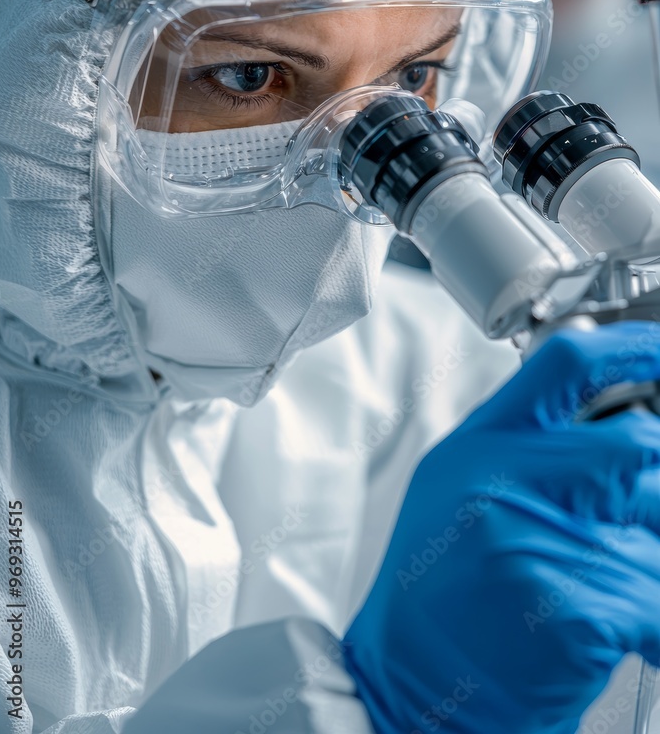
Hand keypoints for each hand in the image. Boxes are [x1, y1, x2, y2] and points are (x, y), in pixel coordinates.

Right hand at [344, 322, 659, 733]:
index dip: (633, 348)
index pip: (568, 362)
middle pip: (633, 445)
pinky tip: (627, 630)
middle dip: (654, 484)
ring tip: (607, 587)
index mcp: (479, 446)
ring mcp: (534, 541)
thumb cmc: (435, 596)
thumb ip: (526, 448)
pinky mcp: (569, 611)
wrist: (404, 691)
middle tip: (634, 516)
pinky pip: (657, 598)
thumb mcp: (458, 493)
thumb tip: (617, 418)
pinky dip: (654, 621)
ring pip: (655, 525)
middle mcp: (503, 481)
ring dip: (648, 559)